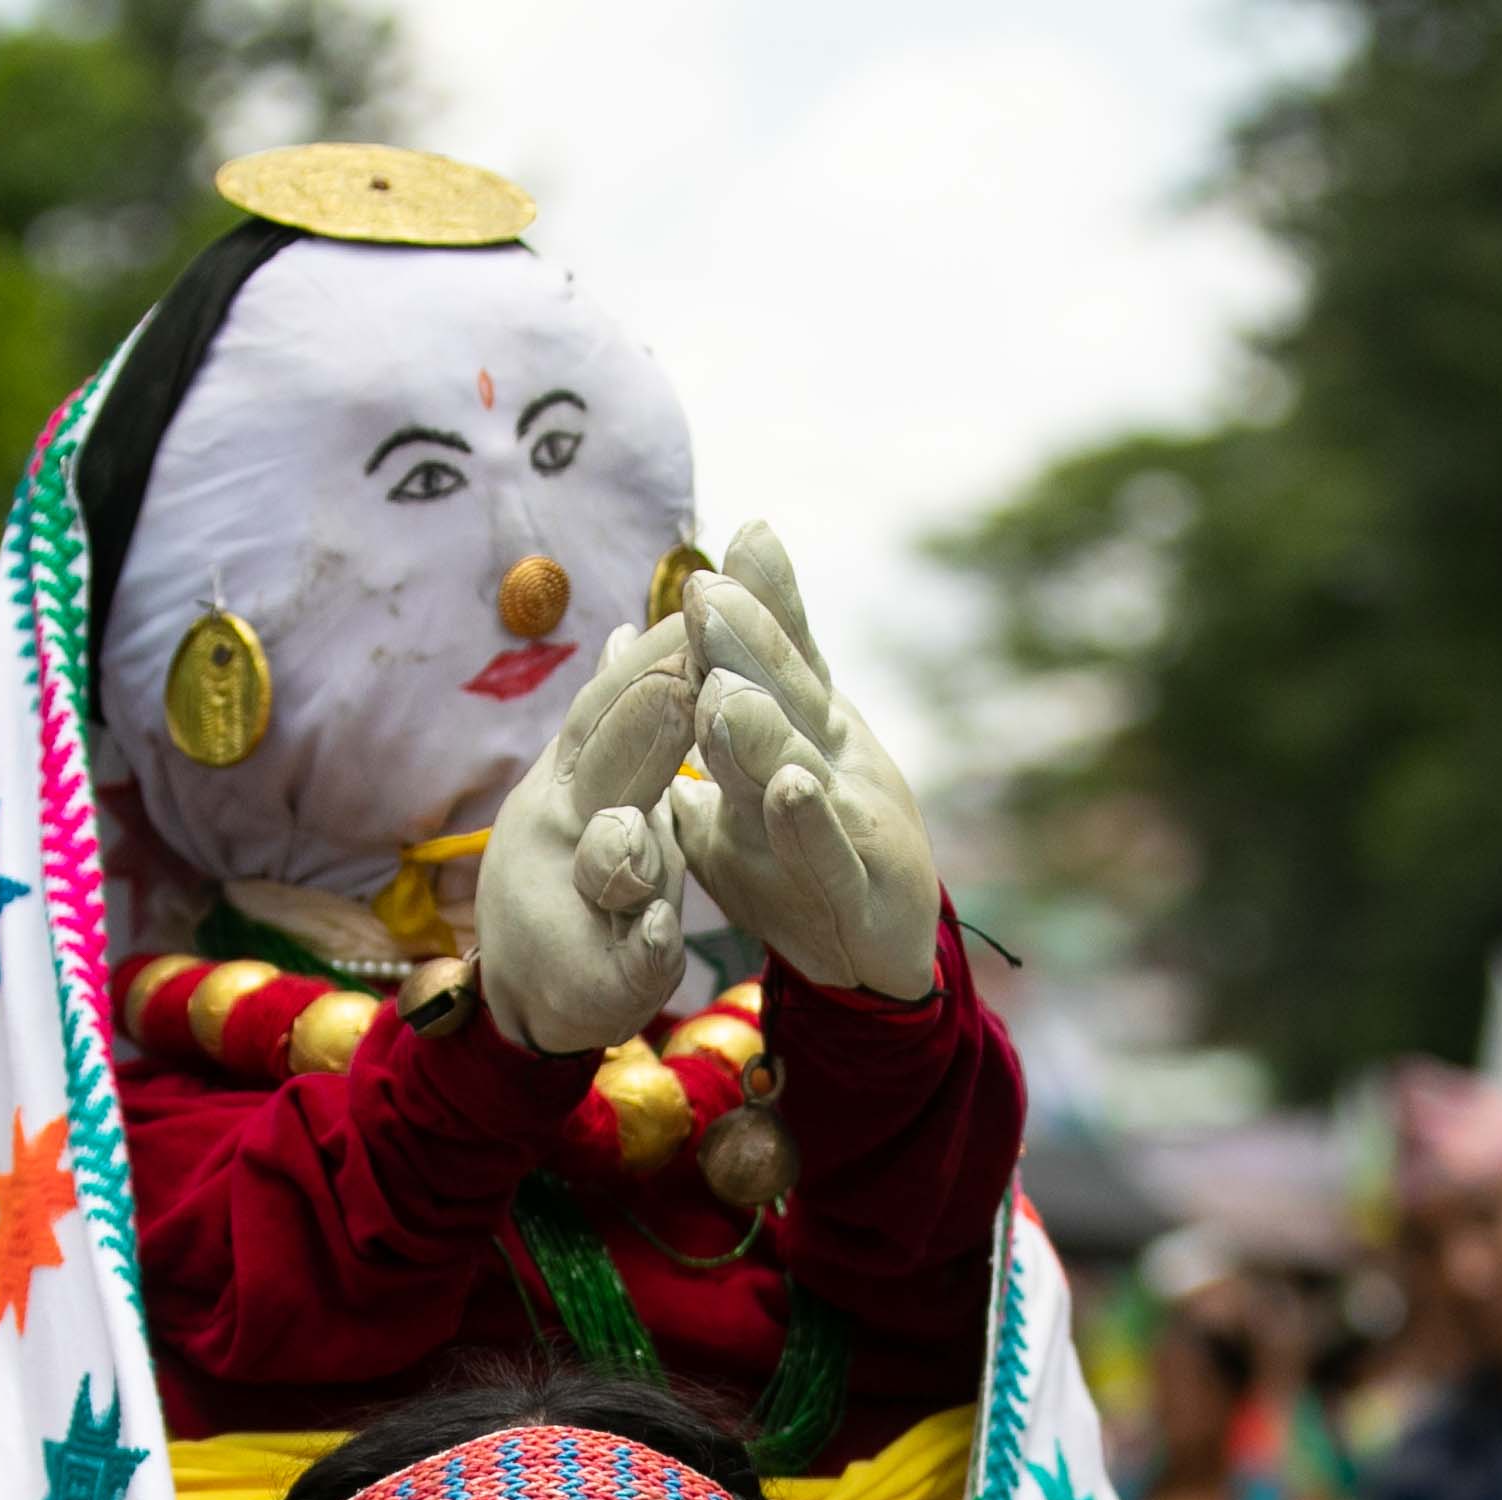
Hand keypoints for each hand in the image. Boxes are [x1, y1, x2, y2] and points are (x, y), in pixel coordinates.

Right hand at [474, 613, 696, 1052]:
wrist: (531, 992)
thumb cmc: (580, 871)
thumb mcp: (596, 785)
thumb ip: (617, 718)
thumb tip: (627, 628)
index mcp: (581, 779)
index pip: (617, 706)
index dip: (661, 659)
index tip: (708, 603)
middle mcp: (569, 829)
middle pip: (604, 770)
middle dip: (645, 726)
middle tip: (687, 679)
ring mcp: (583, 903)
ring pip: (604, 862)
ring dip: (622, 843)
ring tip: (639, 823)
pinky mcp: (606, 977)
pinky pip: (626, 957)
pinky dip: (640, 942)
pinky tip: (656, 928)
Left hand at [672, 522, 941, 1002]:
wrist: (877, 961)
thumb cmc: (802, 864)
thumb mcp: (741, 784)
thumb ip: (699, 718)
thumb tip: (625, 642)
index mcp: (804, 733)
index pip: (784, 655)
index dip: (763, 600)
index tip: (737, 537)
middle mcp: (832, 763)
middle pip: (787, 695)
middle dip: (747, 643)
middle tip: (705, 591)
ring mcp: (849, 824)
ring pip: (800, 769)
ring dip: (763, 731)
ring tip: (724, 694)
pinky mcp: (857, 890)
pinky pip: (825, 853)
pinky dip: (809, 823)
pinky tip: (792, 788)